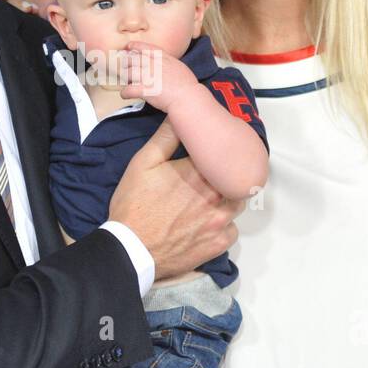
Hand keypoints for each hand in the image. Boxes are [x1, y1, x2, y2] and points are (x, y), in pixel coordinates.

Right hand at [108, 118, 243, 280]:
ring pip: (236, 202)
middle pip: (232, 177)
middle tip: (204, 177)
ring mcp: (220, 221)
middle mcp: (216, 194)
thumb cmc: (134, 206)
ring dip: (225, 198)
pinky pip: (232, 229)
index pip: (217, 152)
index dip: (210, 153)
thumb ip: (164, 138)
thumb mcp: (142, 164)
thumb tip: (179, 117)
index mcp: (198, 171)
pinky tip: (206, 223)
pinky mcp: (219, 243)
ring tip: (207, 200)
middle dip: (221, 175)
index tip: (203, 155)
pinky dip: (223, 225)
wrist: (131, 250)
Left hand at [119, 40, 202, 112]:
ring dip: (125, 78)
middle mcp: (153, 65)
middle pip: (132, 59)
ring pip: (127, 73)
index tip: (129, 47)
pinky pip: (128, 90)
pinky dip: (124, 93)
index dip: (135, 46)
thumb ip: (169, 63)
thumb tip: (164, 64)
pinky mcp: (144, 90)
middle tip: (124, 67)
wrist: (188, 97)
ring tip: (126, 82)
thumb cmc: (187, 85)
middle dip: (126, 63)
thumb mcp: (179, 66)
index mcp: (163, 58)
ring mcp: (148, 77)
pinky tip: (125, 94)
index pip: (145, 48)